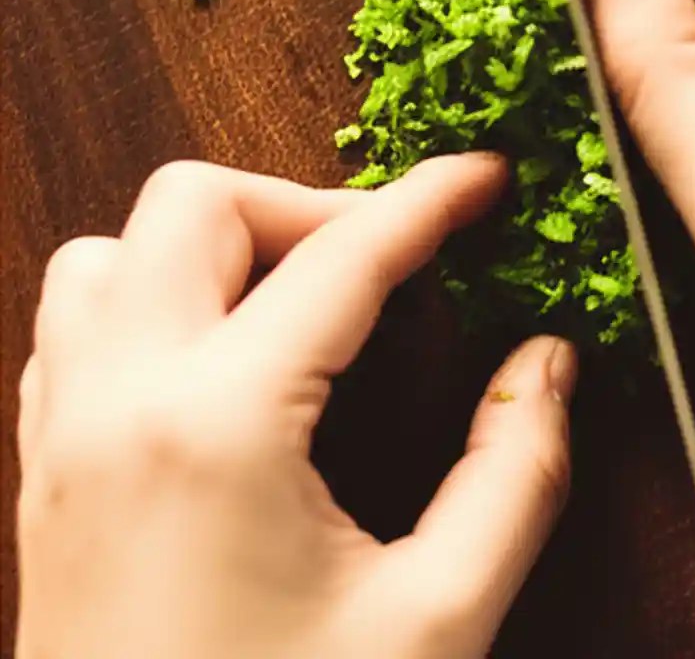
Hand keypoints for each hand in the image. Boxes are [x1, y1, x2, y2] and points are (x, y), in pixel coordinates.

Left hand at [17, 157, 576, 658]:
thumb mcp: (439, 619)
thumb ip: (513, 475)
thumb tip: (547, 367)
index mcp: (221, 425)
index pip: (344, 258)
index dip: (428, 201)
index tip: (483, 177)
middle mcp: (121, 405)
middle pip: (192, 206)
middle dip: (310, 204)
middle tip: (399, 259)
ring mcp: (67, 441)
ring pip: (110, 256)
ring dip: (214, 247)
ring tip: (306, 302)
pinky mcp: (51, 483)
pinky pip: (76, 330)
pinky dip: (154, 302)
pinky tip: (228, 361)